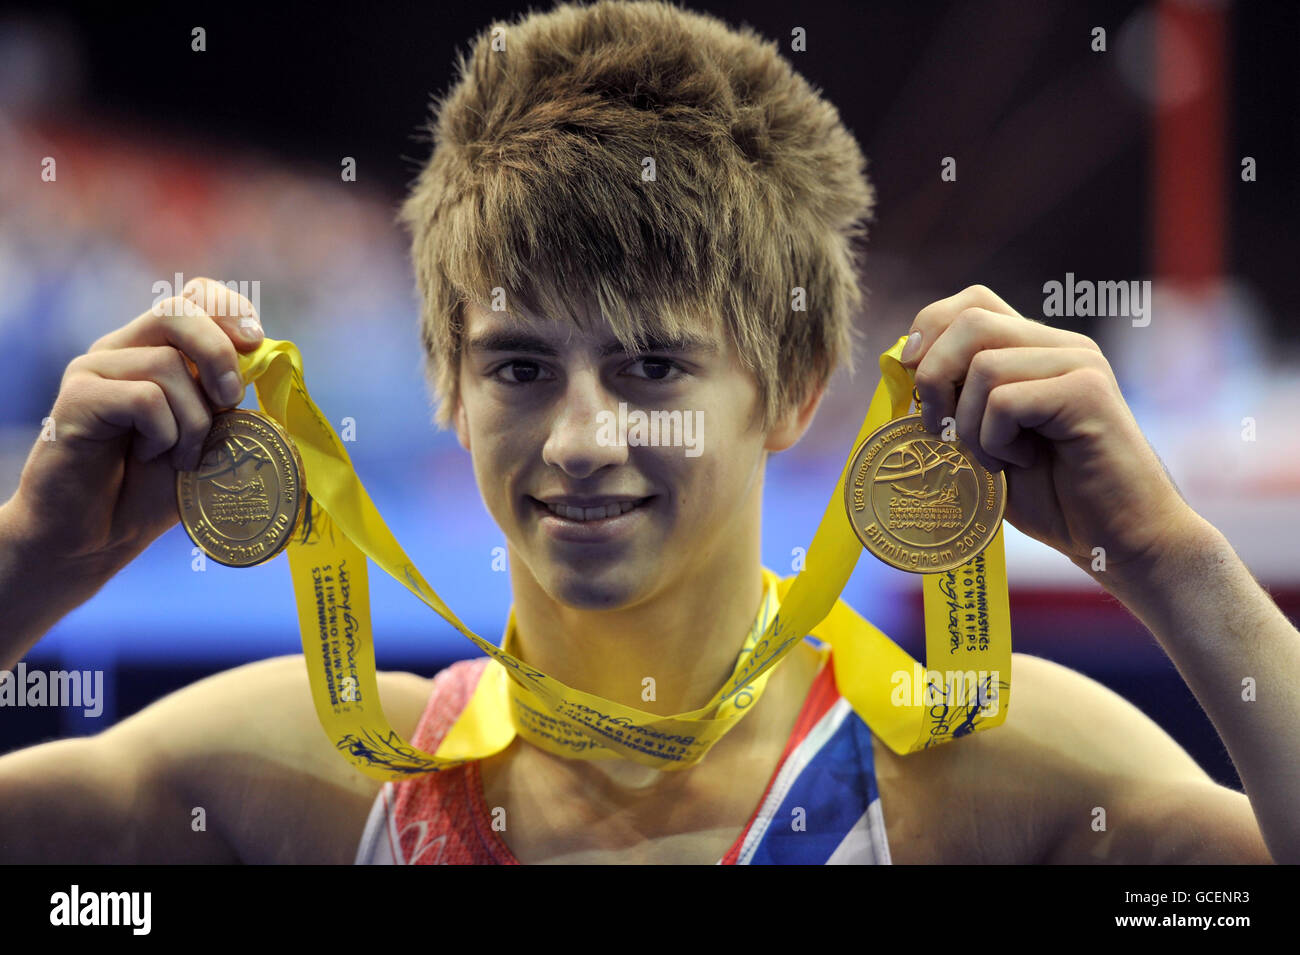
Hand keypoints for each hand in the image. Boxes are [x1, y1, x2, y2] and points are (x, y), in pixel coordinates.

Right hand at [3, 278, 263, 578]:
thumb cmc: (153, 489)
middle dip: (219, 354)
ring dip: (193, 420)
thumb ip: (229, 399)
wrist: (95, 535)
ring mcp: (93, 371)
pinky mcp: (76, 398)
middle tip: (231, 401)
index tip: (257, 343)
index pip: (193, 296)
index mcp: (153, 349)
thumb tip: (275, 366)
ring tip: (181, 456)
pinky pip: (143, 399)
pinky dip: (163, 434)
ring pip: (167, 365)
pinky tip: (149, 458)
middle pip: (177, 311)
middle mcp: (120, 349)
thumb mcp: (207, 437)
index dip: (230, 310)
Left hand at [900, 285, 1198, 577]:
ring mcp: (1079, 364)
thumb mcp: (987, 441)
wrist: (1116, 541)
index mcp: (1037, 349)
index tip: (909, 375)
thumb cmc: (1052, 499)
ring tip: (994, 460)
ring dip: (967, 425)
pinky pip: (1005, 401)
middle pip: (970, 320)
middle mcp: (1062, 346)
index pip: (972, 301)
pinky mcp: (1087, 393)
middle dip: (933, 376)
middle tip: (937, 429)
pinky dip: (994, 441)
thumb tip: (902, 368)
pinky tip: (1021, 463)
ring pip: (983, 366)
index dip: (929, 329)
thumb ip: (956, 399)